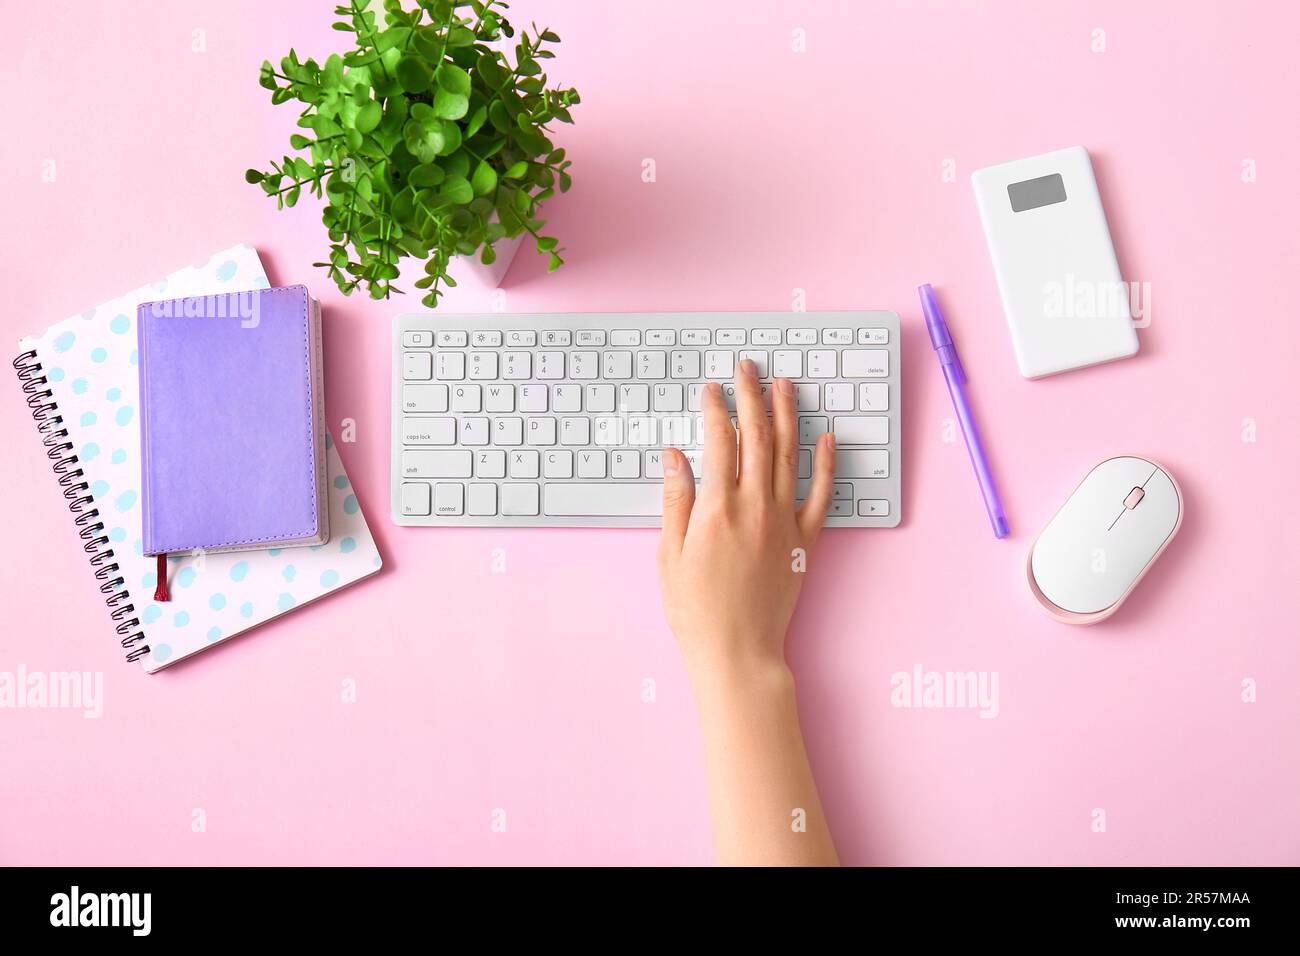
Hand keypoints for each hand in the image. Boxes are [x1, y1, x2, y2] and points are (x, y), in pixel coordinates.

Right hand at [657, 360, 836, 681]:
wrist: (738, 652)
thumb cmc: (696, 611)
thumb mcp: (669, 554)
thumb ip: (676, 500)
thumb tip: (676, 456)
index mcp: (716, 509)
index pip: (718, 441)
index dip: (715, 408)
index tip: (711, 389)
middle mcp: (754, 507)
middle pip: (757, 437)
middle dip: (751, 396)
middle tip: (748, 368)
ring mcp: (784, 523)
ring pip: (790, 455)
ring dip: (787, 415)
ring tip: (784, 385)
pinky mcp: (804, 542)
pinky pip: (821, 495)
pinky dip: (826, 464)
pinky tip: (827, 438)